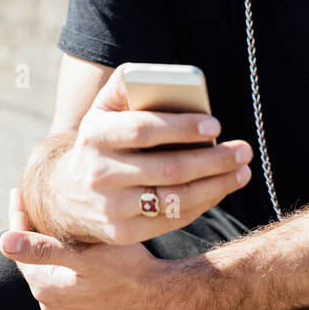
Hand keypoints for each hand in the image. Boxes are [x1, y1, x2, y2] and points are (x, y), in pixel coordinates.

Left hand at [1, 188, 188, 309]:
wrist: (156, 295)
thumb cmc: (126, 271)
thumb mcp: (85, 256)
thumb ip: (44, 249)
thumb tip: (4, 242)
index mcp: (45, 286)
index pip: (20, 246)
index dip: (18, 216)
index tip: (18, 191)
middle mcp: (48, 298)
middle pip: (31, 253)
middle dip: (31, 225)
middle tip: (30, 196)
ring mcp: (62, 302)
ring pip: (45, 261)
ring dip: (45, 238)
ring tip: (47, 211)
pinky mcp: (76, 302)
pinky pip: (59, 271)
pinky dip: (60, 252)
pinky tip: (67, 235)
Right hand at [47, 62, 252, 245]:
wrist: (65, 194)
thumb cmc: (100, 142)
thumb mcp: (102, 110)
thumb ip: (126, 86)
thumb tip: (163, 76)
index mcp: (95, 135)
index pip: (142, 130)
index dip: (181, 128)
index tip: (215, 126)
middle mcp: (100, 173)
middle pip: (168, 169)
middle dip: (213, 160)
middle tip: (243, 150)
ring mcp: (110, 208)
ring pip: (174, 199)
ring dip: (216, 185)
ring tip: (241, 171)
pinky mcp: (122, 233)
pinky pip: (171, 219)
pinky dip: (201, 204)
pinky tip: (220, 189)